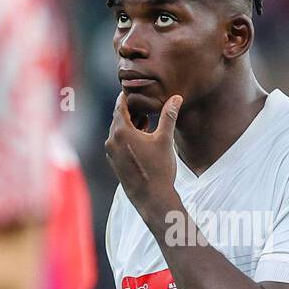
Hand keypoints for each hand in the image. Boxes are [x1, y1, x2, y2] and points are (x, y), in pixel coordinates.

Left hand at [105, 91, 182, 212]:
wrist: (152, 198)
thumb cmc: (159, 168)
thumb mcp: (165, 139)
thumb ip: (168, 116)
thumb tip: (176, 98)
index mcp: (121, 132)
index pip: (120, 106)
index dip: (127, 97)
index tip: (134, 90)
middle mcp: (112, 141)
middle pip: (118, 118)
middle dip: (131, 111)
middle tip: (144, 105)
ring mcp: (111, 153)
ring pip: (118, 132)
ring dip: (131, 125)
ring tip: (147, 123)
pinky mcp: (114, 163)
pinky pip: (118, 144)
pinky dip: (128, 138)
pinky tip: (142, 140)